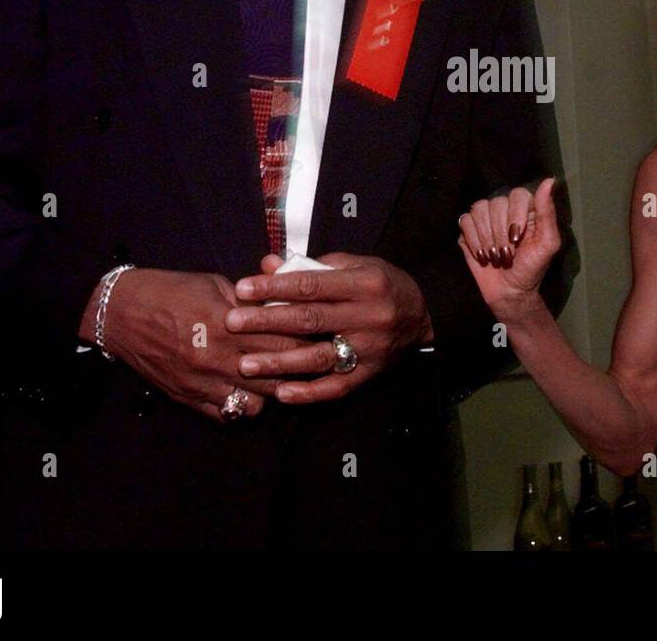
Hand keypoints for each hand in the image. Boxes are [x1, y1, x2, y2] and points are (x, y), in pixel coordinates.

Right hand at [88, 268, 302, 422]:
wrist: (118, 314)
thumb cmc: (168, 291)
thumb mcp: (213, 284)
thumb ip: (250, 298)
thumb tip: (282, 302)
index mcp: (227, 324)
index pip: (283, 340)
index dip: (307, 341)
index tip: (321, 337)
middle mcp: (217, 358)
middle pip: (276, 374)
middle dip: (298, 369)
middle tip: (312, 363)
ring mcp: (202, 383)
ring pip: (256, 403)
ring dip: (271, 392)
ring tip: (278, 380)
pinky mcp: (187, 399)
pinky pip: (226, 415)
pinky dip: (242, 407)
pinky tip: (248, 393)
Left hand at [227, 253, 432, 403]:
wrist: (424, 314)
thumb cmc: (382, 283)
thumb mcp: (355, 264)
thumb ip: (312, 266)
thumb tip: (268, 264)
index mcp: (364, 283)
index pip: (312, 284)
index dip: (276, 286)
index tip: (243, 287)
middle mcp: (368, 316)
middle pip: (310, 320)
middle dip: (267, 321)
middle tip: (232, 323)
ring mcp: (369, 349)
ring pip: (319, 358)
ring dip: (280, 362)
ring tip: (246, 364)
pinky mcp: (370, 374)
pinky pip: (336, 387)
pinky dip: (309, 392)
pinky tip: (282, 393)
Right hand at [456, 176, 559, 321]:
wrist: (510, 292)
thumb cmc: (532, 268)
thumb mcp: (547, 243)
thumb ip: (547, 212)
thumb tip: (549, 180)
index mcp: (526, 209)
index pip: (517, 195)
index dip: (515, 216)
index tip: (518, 239)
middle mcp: (505, 209)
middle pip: (496, 203)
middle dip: (501, 234)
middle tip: (508, 255)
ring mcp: (486, 219)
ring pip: (479, 210)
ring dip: (487, 239)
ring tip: (495, 256)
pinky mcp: (469, 230)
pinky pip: (465, 221)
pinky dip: (473, 241)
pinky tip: (482, 255)